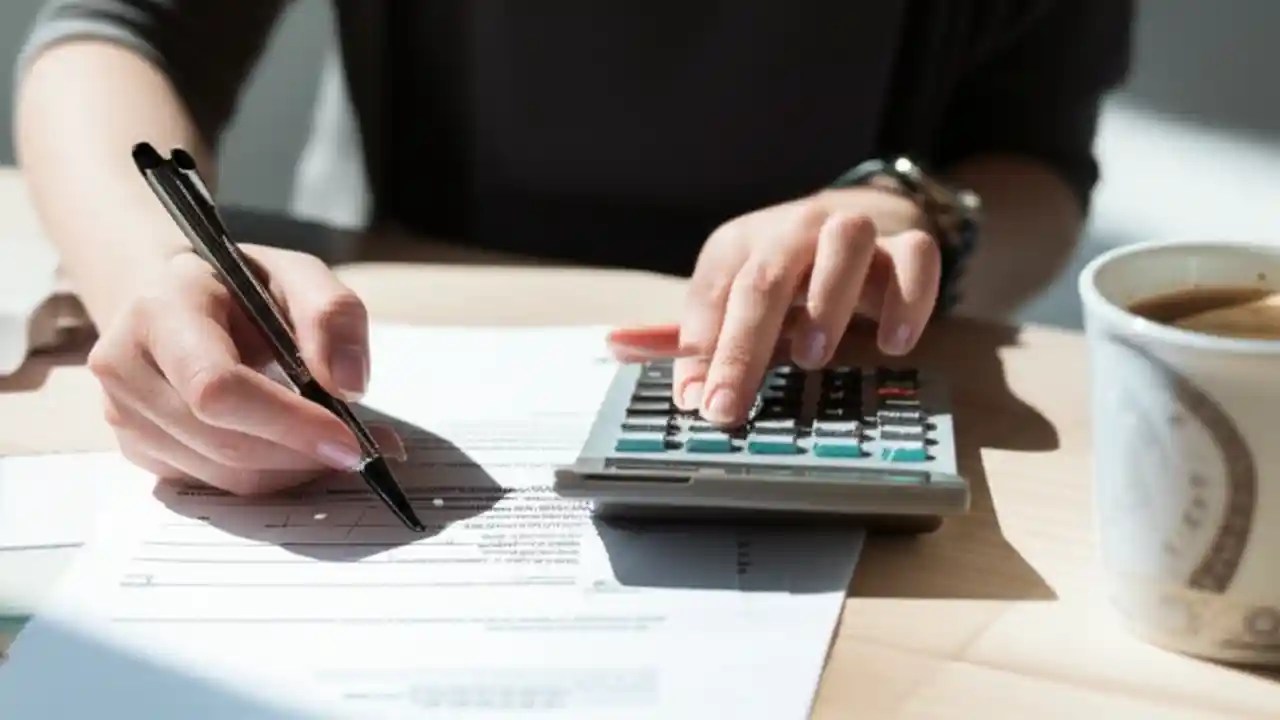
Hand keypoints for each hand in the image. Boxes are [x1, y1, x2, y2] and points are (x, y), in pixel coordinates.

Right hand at [86, 245, 402, 494]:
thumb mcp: (296, 274)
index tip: (349, 440)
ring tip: (336, 447)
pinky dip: (267, 478)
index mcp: (159, 311)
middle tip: (361, 450)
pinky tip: (295, 451)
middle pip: (222, 441)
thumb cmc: (236, 285)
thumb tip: (349, 386)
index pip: (216, 388)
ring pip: (221, 474)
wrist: (168, 296)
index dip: (287, 423)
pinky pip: (212, 484)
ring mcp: (123, 415)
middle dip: (300, 454)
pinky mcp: (136, 449)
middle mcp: (125, 368)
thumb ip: (332, 314)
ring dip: (291, 472)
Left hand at [671, 187, 940, 424]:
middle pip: (766, 277)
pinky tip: (894, 344)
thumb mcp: (734, 297)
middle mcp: (793, 229)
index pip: (713, 294)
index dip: (701, 351)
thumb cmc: (786, 275)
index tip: (700, 405)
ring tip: (811, 359)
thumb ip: (702, 338)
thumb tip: (660, 377)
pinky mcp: (907, 243)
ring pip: (845, 243)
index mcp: (740, 244)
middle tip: (731, 405)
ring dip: (827, 301)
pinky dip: (910, 299)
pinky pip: (917, 259)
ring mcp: (853, 230)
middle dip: (744, 347)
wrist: (858, 214)